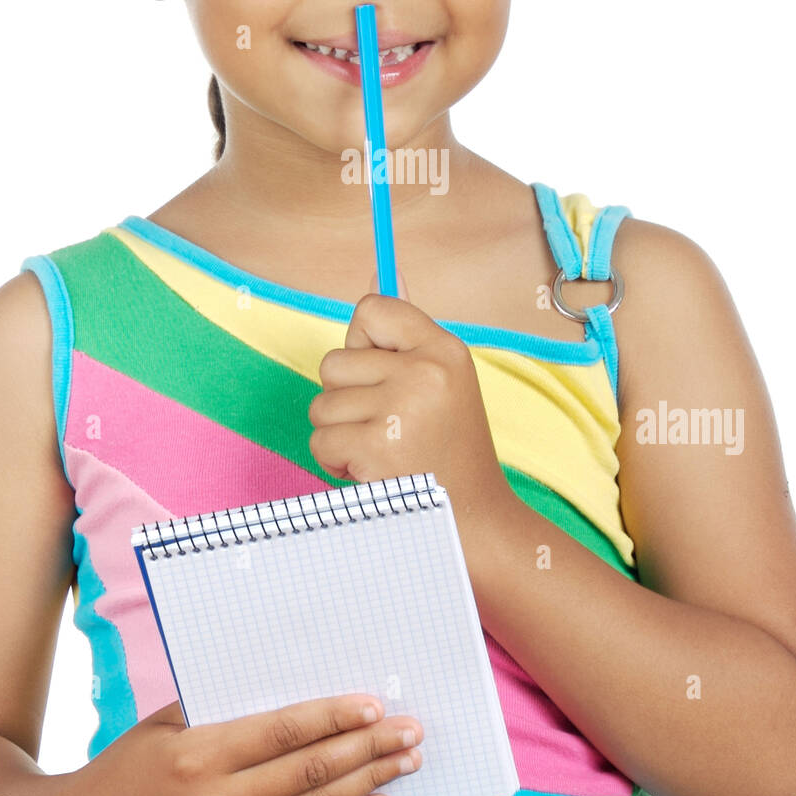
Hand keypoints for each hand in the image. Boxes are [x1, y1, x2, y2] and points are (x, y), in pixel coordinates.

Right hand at [64, 694, 423, 795]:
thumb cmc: (127, 766)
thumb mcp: (163, 722)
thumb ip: (218, 702)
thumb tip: (283, 678)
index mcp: (200, 754)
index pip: (282, 731)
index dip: (332, 717)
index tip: (373, 704)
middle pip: (310, 772)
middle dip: (367, 749)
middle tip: (409, 732)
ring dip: (368, 785)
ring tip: (405, 764)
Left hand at [307, 268, 508, 516]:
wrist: (474, 523)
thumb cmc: (449, 449)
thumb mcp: (443, 381)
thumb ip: (405, 335)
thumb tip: (379, 272)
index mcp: (444, 349)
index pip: (371, 309)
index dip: (363, 343)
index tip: (381, 375)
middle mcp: (425, 372)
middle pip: (334, 362)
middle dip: (346, 399)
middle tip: (386, 427)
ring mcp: (400, 410)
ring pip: (321, 403)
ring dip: (339, 434)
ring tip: (382, 452)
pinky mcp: (376, 449)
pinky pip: (321, 439)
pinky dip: (335, 462)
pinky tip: (372, 473)